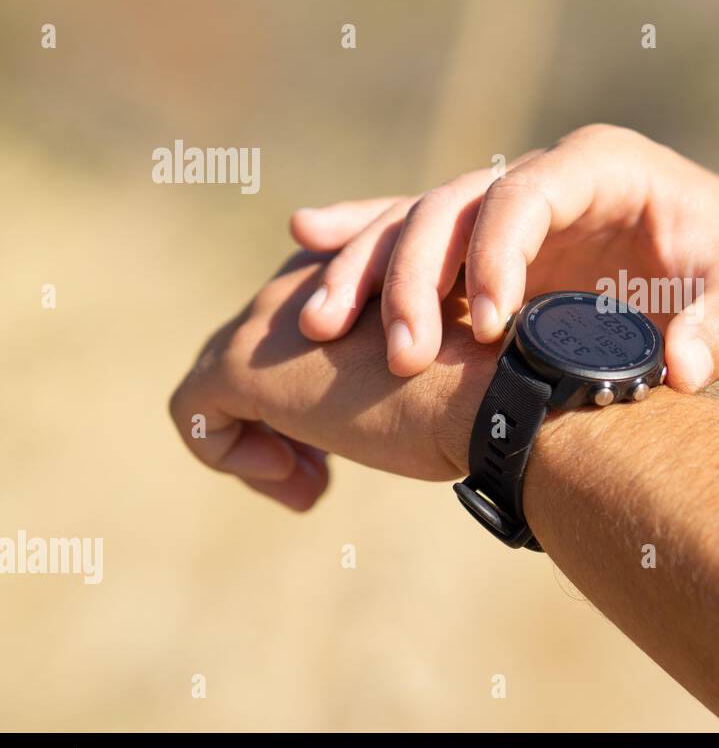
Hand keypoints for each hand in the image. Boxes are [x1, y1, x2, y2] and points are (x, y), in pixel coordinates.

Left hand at [168, 253, 495, 509]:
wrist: (496, 394)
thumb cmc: (490, 392)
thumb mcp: (440, 367)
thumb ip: (396, 364)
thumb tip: (381, 406)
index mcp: (357, 263)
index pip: (301, 317)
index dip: (312, 385)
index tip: (343, 440)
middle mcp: (306, 275)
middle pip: (254, 348)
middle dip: (277, 417)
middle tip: (318, 474)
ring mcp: (269, 317)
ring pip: (220, 378)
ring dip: (256, 440)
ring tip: (309, 483)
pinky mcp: (242, 363)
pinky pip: (194, 407)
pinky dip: (225, 452)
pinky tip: (296, 481)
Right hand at [289, 124, 718, 388]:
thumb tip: (679, 370)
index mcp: (601, 167)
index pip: (525, 194)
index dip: (494, 254)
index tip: (486, 328)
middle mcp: (545, 175)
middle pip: (453, 204)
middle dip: (415, 275)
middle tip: (402, 358)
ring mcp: (515, 206)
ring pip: (420, 219)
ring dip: (371, 270)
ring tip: (319, 326)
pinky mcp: (497, 244)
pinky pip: (422, 239)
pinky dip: (368, 246)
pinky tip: (307, 247)